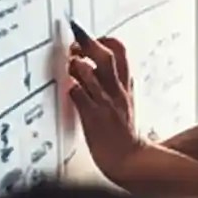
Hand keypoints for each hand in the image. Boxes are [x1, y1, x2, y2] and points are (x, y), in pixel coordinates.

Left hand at [68, 35, 143, 185]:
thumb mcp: (127, 101)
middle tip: (74, 46)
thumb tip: (97, 67)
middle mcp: (116, 90)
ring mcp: (104, 102)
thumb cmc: (123, 132)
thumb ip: (116, 83)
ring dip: (76, 64)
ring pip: (91, 72)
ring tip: (69, 66)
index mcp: (125, 84)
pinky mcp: (92, 116)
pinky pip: (78, 95)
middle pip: (106, 55)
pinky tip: (68, 89)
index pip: (120, 50)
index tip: (88, 39)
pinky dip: (71, 88)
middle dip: (87, 44)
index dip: (103, 39)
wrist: (128, 158)